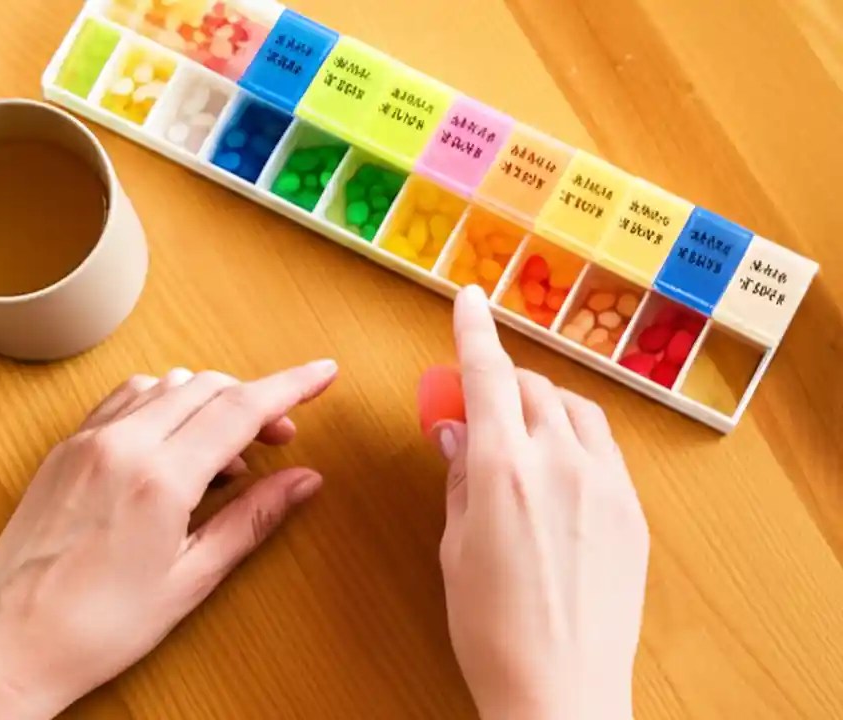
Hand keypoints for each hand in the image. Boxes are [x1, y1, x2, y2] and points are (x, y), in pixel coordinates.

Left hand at [0, 361, 336, 719]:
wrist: (9, 644)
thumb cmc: (97, 627)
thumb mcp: (189, 580)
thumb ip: (251, 520)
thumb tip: (303, 482)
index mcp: (158, 478)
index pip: (240, 408)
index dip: (290, 386)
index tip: (323, 374)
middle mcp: (120, 445)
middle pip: (206, 388)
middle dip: (253, 401)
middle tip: (281, 439)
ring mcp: (86, 442)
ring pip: (164, 386)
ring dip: (206, 402)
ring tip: (223, 458)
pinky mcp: (63, 450)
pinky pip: (123, 400)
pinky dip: (160, 405)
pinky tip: (170, 445)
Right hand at [428, 286, 648, 719]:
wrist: (560, 687)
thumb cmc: (491, 628)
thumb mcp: (454, 546)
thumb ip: (458, 476)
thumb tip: (455, 430)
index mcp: (500, 468)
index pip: (485, 374)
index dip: (473, 330)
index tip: (468, 297)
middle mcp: (557, 461)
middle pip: (530, 387)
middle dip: (501, 385)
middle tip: (478, 410)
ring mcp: (603, 482)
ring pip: (574, 409)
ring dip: (543, 407)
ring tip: (522, 439)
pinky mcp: (632, 508)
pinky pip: (603, 447)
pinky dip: (576, 440)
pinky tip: (559, 474)